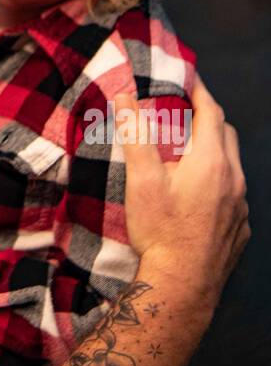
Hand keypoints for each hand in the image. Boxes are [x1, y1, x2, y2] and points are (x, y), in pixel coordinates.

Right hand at [119, 77, 248, 313]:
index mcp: (211, 162)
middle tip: (186, 114)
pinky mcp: (240, 230)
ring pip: (233, 167)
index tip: (189, 79)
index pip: (211, 112)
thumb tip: (126, 97)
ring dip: (215, 153)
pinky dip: (220, 184)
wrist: (182, 286)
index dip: (200, 92)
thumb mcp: (141, 179)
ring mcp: (240, 207)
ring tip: (189, 156)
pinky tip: (200, 196)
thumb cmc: (160, 230)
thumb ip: (135, 134)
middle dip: (209, 120)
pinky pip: (235, 196)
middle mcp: (234, 180)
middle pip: (227, 136)